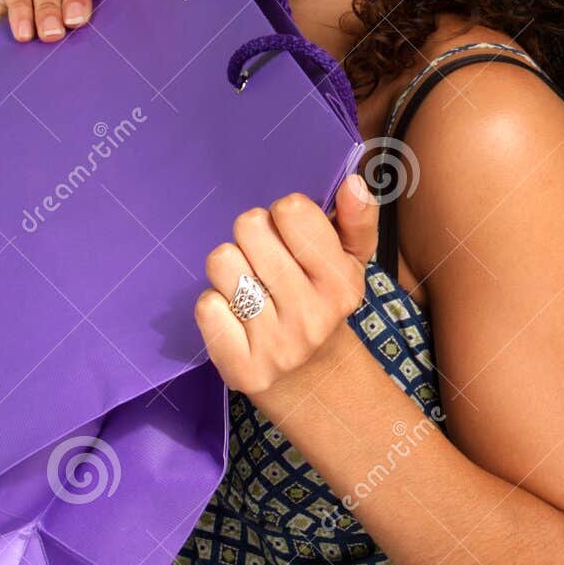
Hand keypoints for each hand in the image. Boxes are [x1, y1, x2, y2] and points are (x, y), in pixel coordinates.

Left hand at [195, 173, 378, 398]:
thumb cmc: (323, 303)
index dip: (283, 216)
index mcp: (340, 283)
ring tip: (250, 287)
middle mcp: (311, 316)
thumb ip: (356, 220)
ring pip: (222, 262)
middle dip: (253, 237)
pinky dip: (215, 305)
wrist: (313, 381)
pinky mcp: (241, 367)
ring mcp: (275, 346)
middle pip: (249, 227)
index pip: (291, 211)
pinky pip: (206, 305)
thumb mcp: (349, 262)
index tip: (290, 237)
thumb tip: (354, 184)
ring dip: (230, 268)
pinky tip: (236, 317)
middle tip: (265, 263)